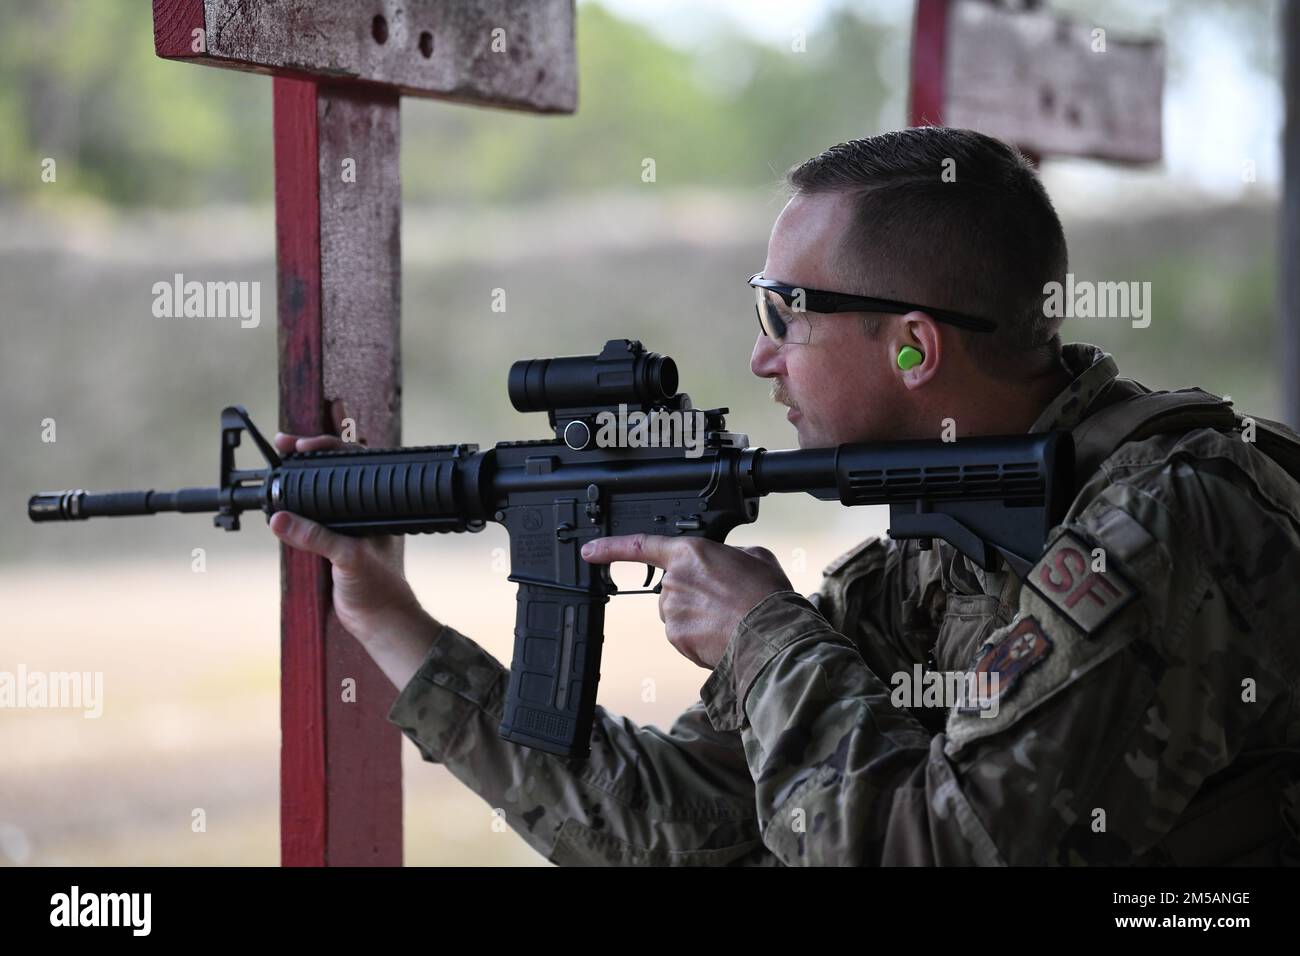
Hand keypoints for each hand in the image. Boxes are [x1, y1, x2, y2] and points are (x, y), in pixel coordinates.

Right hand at [267, 399, 422, 639]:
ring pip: (321, 492)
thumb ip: (316, 537)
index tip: (300, 445)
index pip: (353, 462)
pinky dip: (295, 506)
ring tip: (279, 461)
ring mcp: (348, 524)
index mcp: (378, 505)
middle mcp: (364, 509)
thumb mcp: (348, 557)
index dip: (327, 447)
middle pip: (334, 471)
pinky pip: (311, 515)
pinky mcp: (332, 541)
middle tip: (283, 444)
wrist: (379, 620)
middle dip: (308, 456)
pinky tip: (281, 502)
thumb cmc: (379, 587)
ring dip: (300, 479)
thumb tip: (281, 519)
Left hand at [580, 535, 792, 668]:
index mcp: (691, 553)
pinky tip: (720, 635)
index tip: (590, 551)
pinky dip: (697, 637)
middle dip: (692, 594)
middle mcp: (673, 580)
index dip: (610, 548)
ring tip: (728, 620)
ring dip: (696, 617)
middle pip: (671, 586)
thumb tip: (726, 561)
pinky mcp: (675, 637)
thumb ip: (730, 554)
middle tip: (725, 601)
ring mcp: (671, 610)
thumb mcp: (756, 557)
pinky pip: (681, 635)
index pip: (640, 546)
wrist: (770, 636)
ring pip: (676, 613)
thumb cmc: (767, 596)